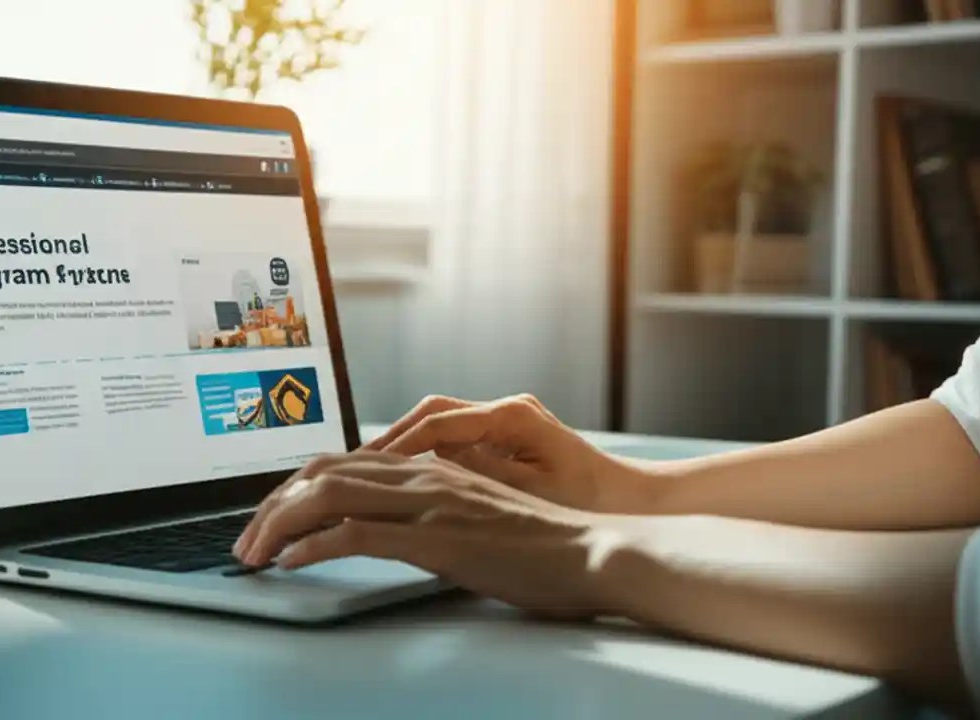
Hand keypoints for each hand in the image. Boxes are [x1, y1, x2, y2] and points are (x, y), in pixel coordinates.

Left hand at [231, 453, 619, 618]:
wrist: (590, 551)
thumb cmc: (541, 544)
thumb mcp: (477, 516)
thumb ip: (435, 510)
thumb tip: (395, 526)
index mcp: (430, 467)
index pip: (341, 462)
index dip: (293, 488)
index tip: (268, 517)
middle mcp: (423, 475)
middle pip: (322, 472)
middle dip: (271, 505)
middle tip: (246, 540)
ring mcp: (428, 504)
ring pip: (329, 496)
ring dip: (279, 525)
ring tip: (253, 554)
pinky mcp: (437, 538)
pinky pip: (356, 534)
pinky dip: (312, 546)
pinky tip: (290, 562)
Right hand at [363, 394, 648, 511]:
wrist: (628, 502)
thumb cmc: (589, 504)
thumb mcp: (530, 495)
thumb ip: (478, 477)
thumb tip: (427, 468)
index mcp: (513, 417)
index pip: (439, 423)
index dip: (399, 446)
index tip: (365, 467)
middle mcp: (507, 409)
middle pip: (432, 411)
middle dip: (391, 438)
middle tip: (351, 465)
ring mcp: (506, 421)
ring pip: (439, 421)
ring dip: (404, 443)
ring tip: (366, 471)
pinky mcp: (505, 438)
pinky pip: (454, 439)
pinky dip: (426, 454)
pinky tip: (403, 477)